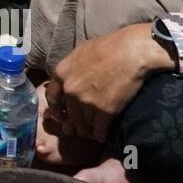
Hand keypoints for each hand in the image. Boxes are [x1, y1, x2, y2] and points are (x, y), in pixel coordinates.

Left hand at [51, 22, 175, 141]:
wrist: (131, 52)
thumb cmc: (108, 46)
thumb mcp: (80, 51)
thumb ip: (71, 67)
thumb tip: (68, 75)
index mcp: (61, 73)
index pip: (52, 97)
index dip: (56, 108)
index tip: (61, 115)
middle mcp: (70, 89)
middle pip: (68, 114)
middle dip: (73, 123)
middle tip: (78, 129)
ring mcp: (86, 101)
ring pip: (82, 124)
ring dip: (87, 130)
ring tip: (90, 133)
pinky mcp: (104, 111)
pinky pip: (98, 129)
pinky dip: (99, 134)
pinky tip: (101, 136)